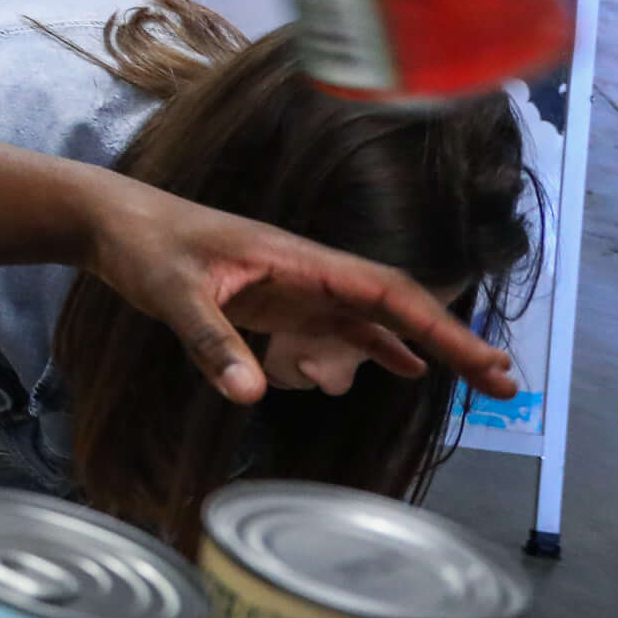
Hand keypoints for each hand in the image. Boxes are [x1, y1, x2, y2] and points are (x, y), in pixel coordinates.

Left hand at [76, 170, 516, 406]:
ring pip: (373, 318)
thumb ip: (211, 342)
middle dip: (451, 341)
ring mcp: (294, 288)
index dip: (437, 326)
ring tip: (476, 382)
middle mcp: (307, 271)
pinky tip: (403, 371)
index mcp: (297, 258)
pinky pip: (337, 326)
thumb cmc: (144, 247)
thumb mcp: (172, 294)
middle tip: (504, 383)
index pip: (384, 292)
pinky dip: (375, 346)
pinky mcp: (273, 303)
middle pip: (395, 306)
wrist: (112, 223)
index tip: (482, 359)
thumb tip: (253, 394)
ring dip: (422, 346)